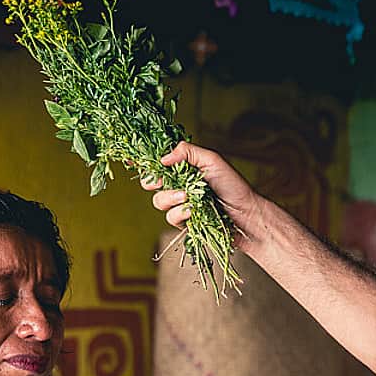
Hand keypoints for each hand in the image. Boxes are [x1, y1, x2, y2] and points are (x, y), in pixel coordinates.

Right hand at [142, 142, 263, 240]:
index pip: (158, 163)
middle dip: (152, 182)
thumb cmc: (233, 185)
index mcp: (184, 168)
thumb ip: (188, 153)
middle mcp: (179, 185)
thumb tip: (163, 158)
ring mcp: (181, 204)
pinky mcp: (185, 222)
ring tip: (187, 196)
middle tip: (159, 181)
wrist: (245, 215)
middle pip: (150, 183)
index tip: (130, 159)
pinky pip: (171, 217)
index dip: (144, 162)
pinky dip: (181, 213)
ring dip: (171, 198)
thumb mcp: (212, 160)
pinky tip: (193, 211)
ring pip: (158, 201)